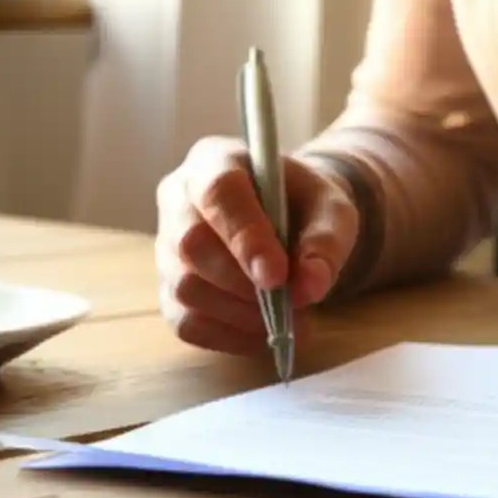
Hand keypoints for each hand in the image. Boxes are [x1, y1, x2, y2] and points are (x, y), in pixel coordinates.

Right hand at [155, 136, 358, 353]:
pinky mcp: (169, 289)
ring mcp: (166, 247)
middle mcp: (178, 199)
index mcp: (214, 161)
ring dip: (241, 314)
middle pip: (190, 245)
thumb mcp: (331, 209)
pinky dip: (230, 336)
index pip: (218, 193)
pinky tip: (264, 333)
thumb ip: (326, 241)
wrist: (288, 220)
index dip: (244, 237)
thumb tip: (310, 286)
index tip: (277, 276)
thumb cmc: (303, 205)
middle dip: (243, 283)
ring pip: (186, 288)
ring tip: (287, 319)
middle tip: (290, 303)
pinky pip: (186, 322)